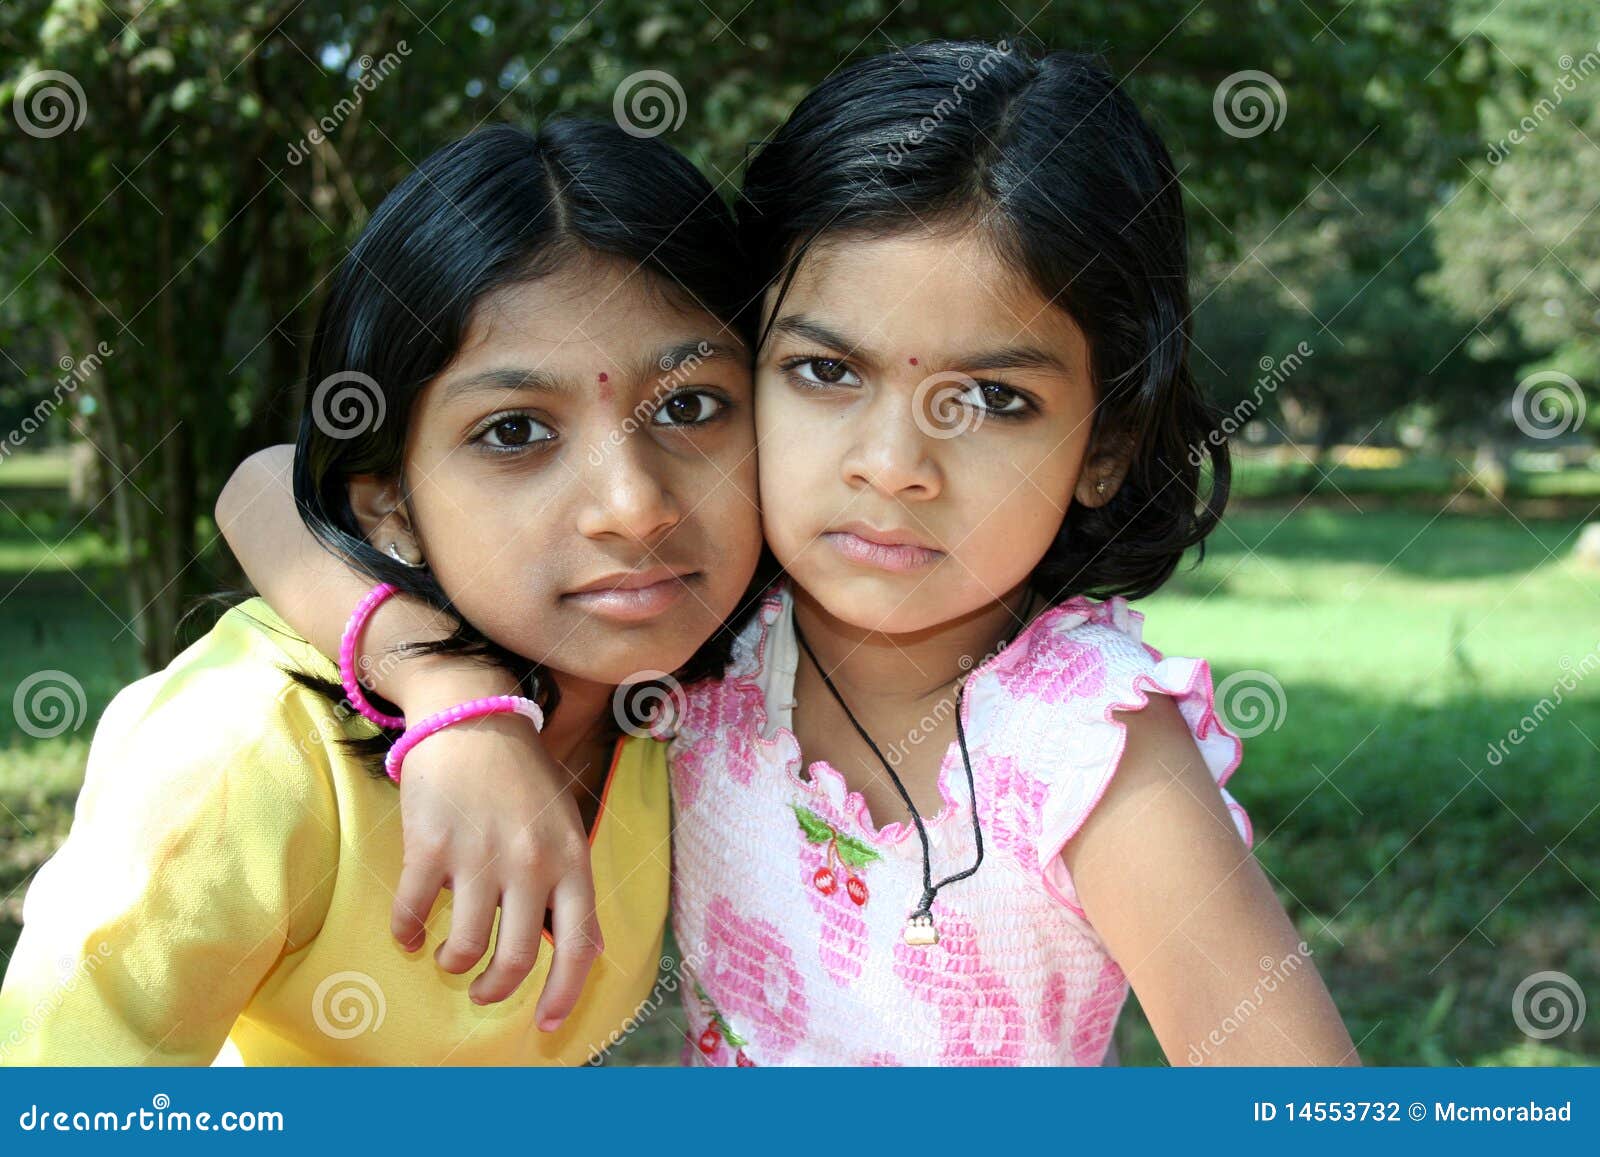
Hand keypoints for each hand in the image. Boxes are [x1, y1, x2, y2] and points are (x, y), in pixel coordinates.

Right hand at [390, 666, 601, 1026]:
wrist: (474, 718)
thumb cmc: (524, 779)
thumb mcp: (566, 828)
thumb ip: (573, 888)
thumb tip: (590, 950)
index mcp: (571, 862)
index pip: (579, 947)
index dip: (564, 995)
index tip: (544, 1025)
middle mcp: (530, 864)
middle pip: (517, 959)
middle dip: (496, 990)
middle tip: (483, 992)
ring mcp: (479, 856)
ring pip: (463, 948)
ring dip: (452, 965)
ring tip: (447, 957)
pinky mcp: (430, 847)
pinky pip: (410, 913)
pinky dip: (404, 933)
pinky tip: (407, 933)